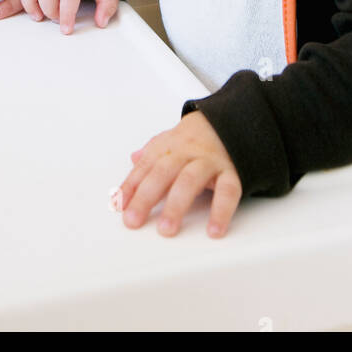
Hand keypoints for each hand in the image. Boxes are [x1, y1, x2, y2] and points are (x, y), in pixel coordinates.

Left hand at [113, 111, 242, 238]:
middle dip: (146, 197)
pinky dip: (221, 211)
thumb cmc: (195, 139)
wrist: (231, 120)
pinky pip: (228, 191)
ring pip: (190, 180)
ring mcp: (209, 161)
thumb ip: (151, 154)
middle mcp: (187, 152)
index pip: (145, 166)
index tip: (119, 207)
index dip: (130, 186)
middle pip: (163, 172)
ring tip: (167, 229)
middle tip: (134, 220)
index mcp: (168, 146)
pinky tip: (213, 231)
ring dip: (176, 205)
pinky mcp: (231, 172)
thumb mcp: (170, 141)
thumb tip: (132, 159)